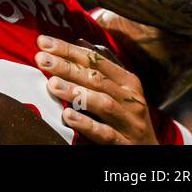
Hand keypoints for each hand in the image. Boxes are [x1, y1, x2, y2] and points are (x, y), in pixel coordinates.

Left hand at [35, 35, 158, 144]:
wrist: (150, 151)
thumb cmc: (127, 115)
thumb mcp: (121, 90)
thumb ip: (102, 67)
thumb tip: (80, 40)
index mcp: (127, 82)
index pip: (95, 60)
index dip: (68, 49)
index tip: (43, 42)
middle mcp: (131, 99)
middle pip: (97, 79)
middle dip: (67, 67)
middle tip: (41, 59)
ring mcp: (129, 123)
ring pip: (102, 104)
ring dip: (76, 93)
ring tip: (52, 84)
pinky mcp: (125, 144)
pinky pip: (105, 133)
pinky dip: (86, 124)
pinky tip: (68, 116)